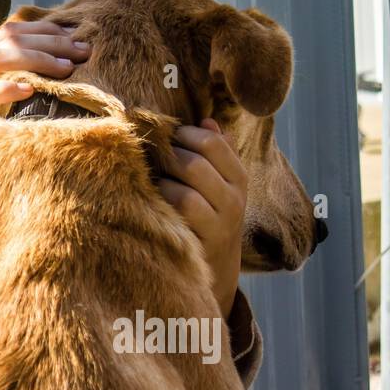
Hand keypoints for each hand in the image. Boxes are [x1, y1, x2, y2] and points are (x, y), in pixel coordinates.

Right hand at [0, 19, 88, 171]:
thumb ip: (9, 82)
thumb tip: (55, 69)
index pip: (8, 32)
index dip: (44, 30)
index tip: (75, 38)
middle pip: (7, 39)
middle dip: (50, 42)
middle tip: (82, 51)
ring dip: (37, 59)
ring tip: (66, 69)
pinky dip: (6, 89)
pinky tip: (31, 90)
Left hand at [157, 119, 246, 318]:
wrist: (216, 268)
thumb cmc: (210, 214)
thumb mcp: (221, 183)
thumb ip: (217, 151)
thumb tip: (207, 120)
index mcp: (238, 178)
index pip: (213, 143)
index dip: (184, 134)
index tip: (168, 138)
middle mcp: (234, 201)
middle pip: (195, 163)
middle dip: (167, 158)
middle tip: (151, 158)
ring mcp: (220, 224)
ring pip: (185, 189)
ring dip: (161, 182)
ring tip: (152, 180)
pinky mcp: (202, 244)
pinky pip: (177, 215)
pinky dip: (161, 203)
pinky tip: (151, 201)